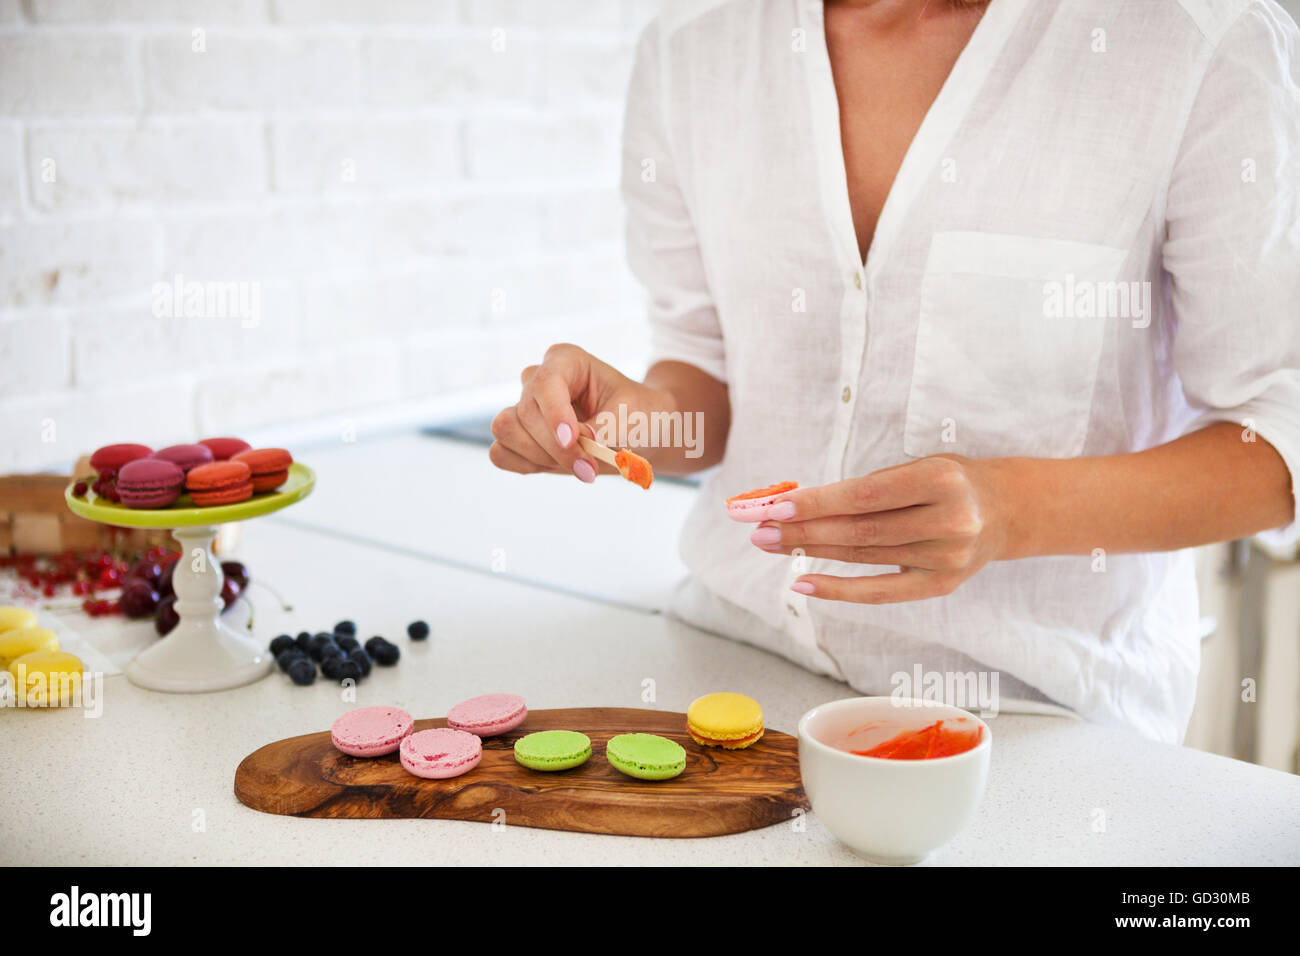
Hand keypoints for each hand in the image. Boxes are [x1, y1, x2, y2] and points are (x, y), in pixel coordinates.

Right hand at [489, 343, 664, 482]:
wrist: (638, 433)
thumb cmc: (639, 415)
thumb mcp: (633, 418)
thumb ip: (605, 428)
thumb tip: (575, 442)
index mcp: (566, 360)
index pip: (546, 383)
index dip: (555, 414)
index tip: (573, 441)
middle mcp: (538, 379)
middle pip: (525, 412)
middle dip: (557, 448)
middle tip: (589, 468)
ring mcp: (524, 407)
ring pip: (506, 430)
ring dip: (539, 456)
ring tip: (577, 465)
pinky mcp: (519, 436)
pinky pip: (500, 453)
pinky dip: (524, 465)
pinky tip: (553, 467)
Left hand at [749, 456, 1014, 603]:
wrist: (1005, 510)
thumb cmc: (948, 481)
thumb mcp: (918, 465)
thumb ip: (868, 486)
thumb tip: (796, 504)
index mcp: (941, 479)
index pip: (864, 496)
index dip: (817, 503)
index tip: (775, 505)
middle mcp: (948, 520)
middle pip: (859, 530)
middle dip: (803, 529)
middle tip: (759, 529)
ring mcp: (946, 558)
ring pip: (863, 557)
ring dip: (810, 552)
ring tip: (771, 544)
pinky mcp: (941, 585)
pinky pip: (881, 591)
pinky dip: (839, 589)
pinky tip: (803, 583)